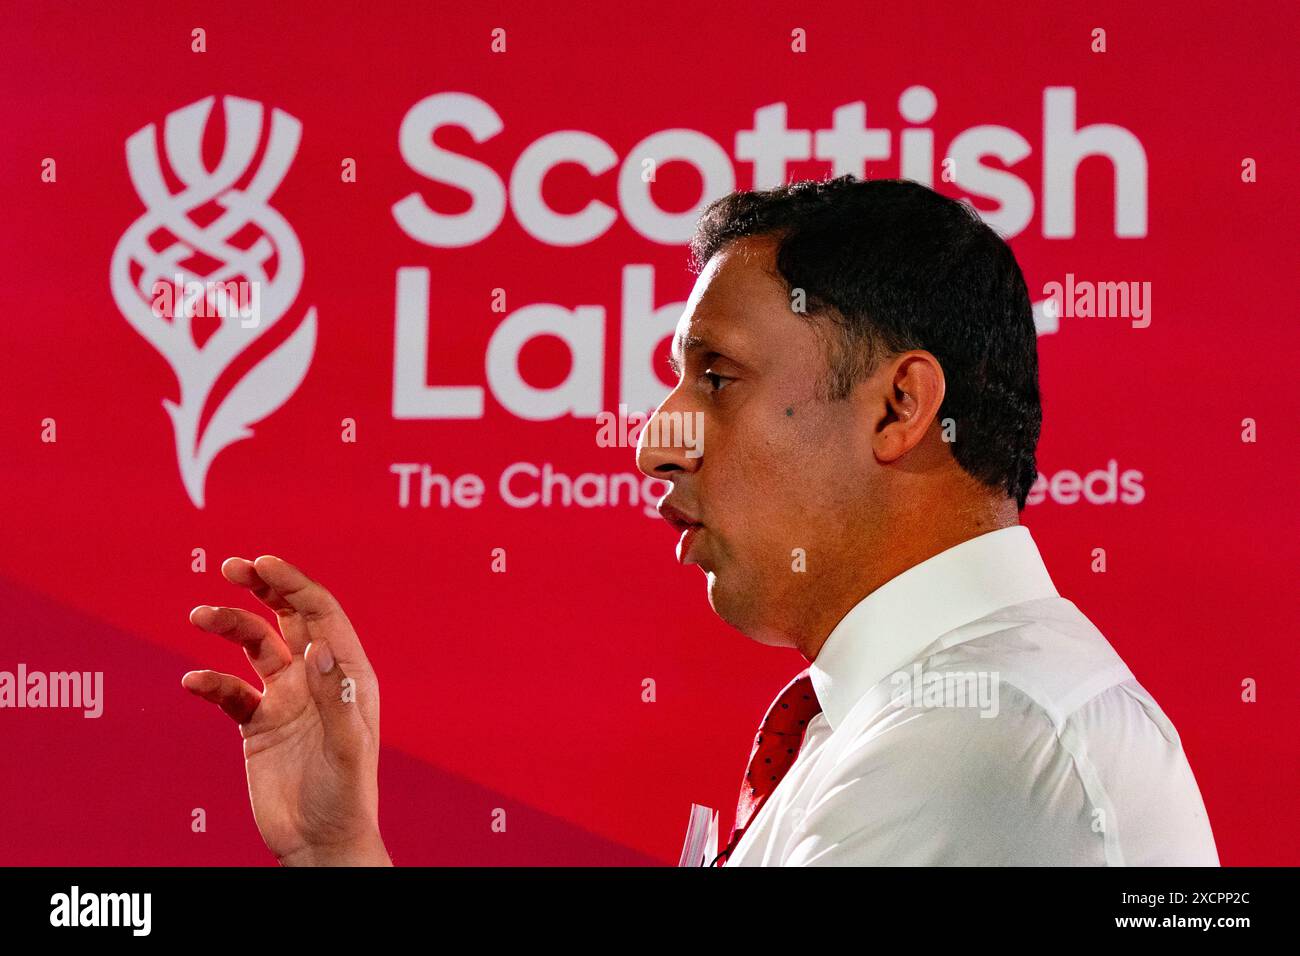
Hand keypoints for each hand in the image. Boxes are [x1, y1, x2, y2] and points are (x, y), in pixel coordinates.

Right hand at [181, 555, 390, 865]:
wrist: (319, 843)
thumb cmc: (345, 797)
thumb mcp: (345, 746)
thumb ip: (332, 696)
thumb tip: (317, 646)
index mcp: (346, 673)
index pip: (321, 614)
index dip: (294, 584)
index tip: (262, 561)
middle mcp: (316, 678)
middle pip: (289, 617)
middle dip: (263, 587)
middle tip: (231, 565)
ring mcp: (285, 698)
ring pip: (254, 646)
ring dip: (229, 626)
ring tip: (199, 614)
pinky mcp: (258, 724)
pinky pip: (229, 692)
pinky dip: (210, 682)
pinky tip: (192, 683)